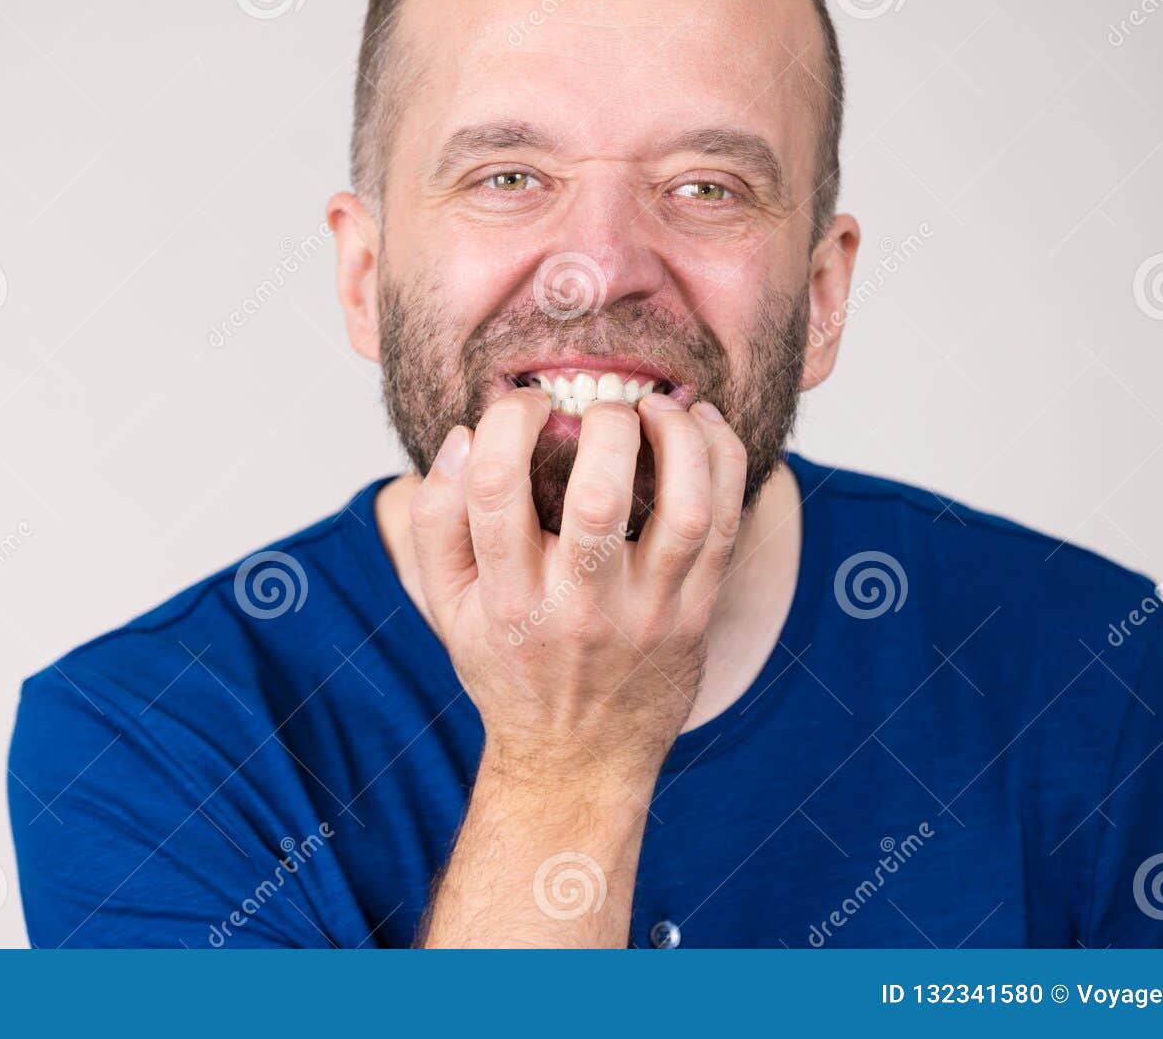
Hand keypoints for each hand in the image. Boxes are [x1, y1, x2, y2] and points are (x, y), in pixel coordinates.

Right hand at [409, 387, 747, 785]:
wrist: (579, 759)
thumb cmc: (509, 665)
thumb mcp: (447, 605)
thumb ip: (437, 519)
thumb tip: (465, 438)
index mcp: (505, 597)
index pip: (497, 488)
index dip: (510, 421)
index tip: (527, 403)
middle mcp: (577, 607)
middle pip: (599, 495)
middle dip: (606, 423)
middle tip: (602, 403)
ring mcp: (646, 614)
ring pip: (684, 510)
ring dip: (680, 437)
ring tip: (660, 406)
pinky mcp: (695, 616)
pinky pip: (725, 529)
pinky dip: (723, 465)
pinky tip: (703, 431)